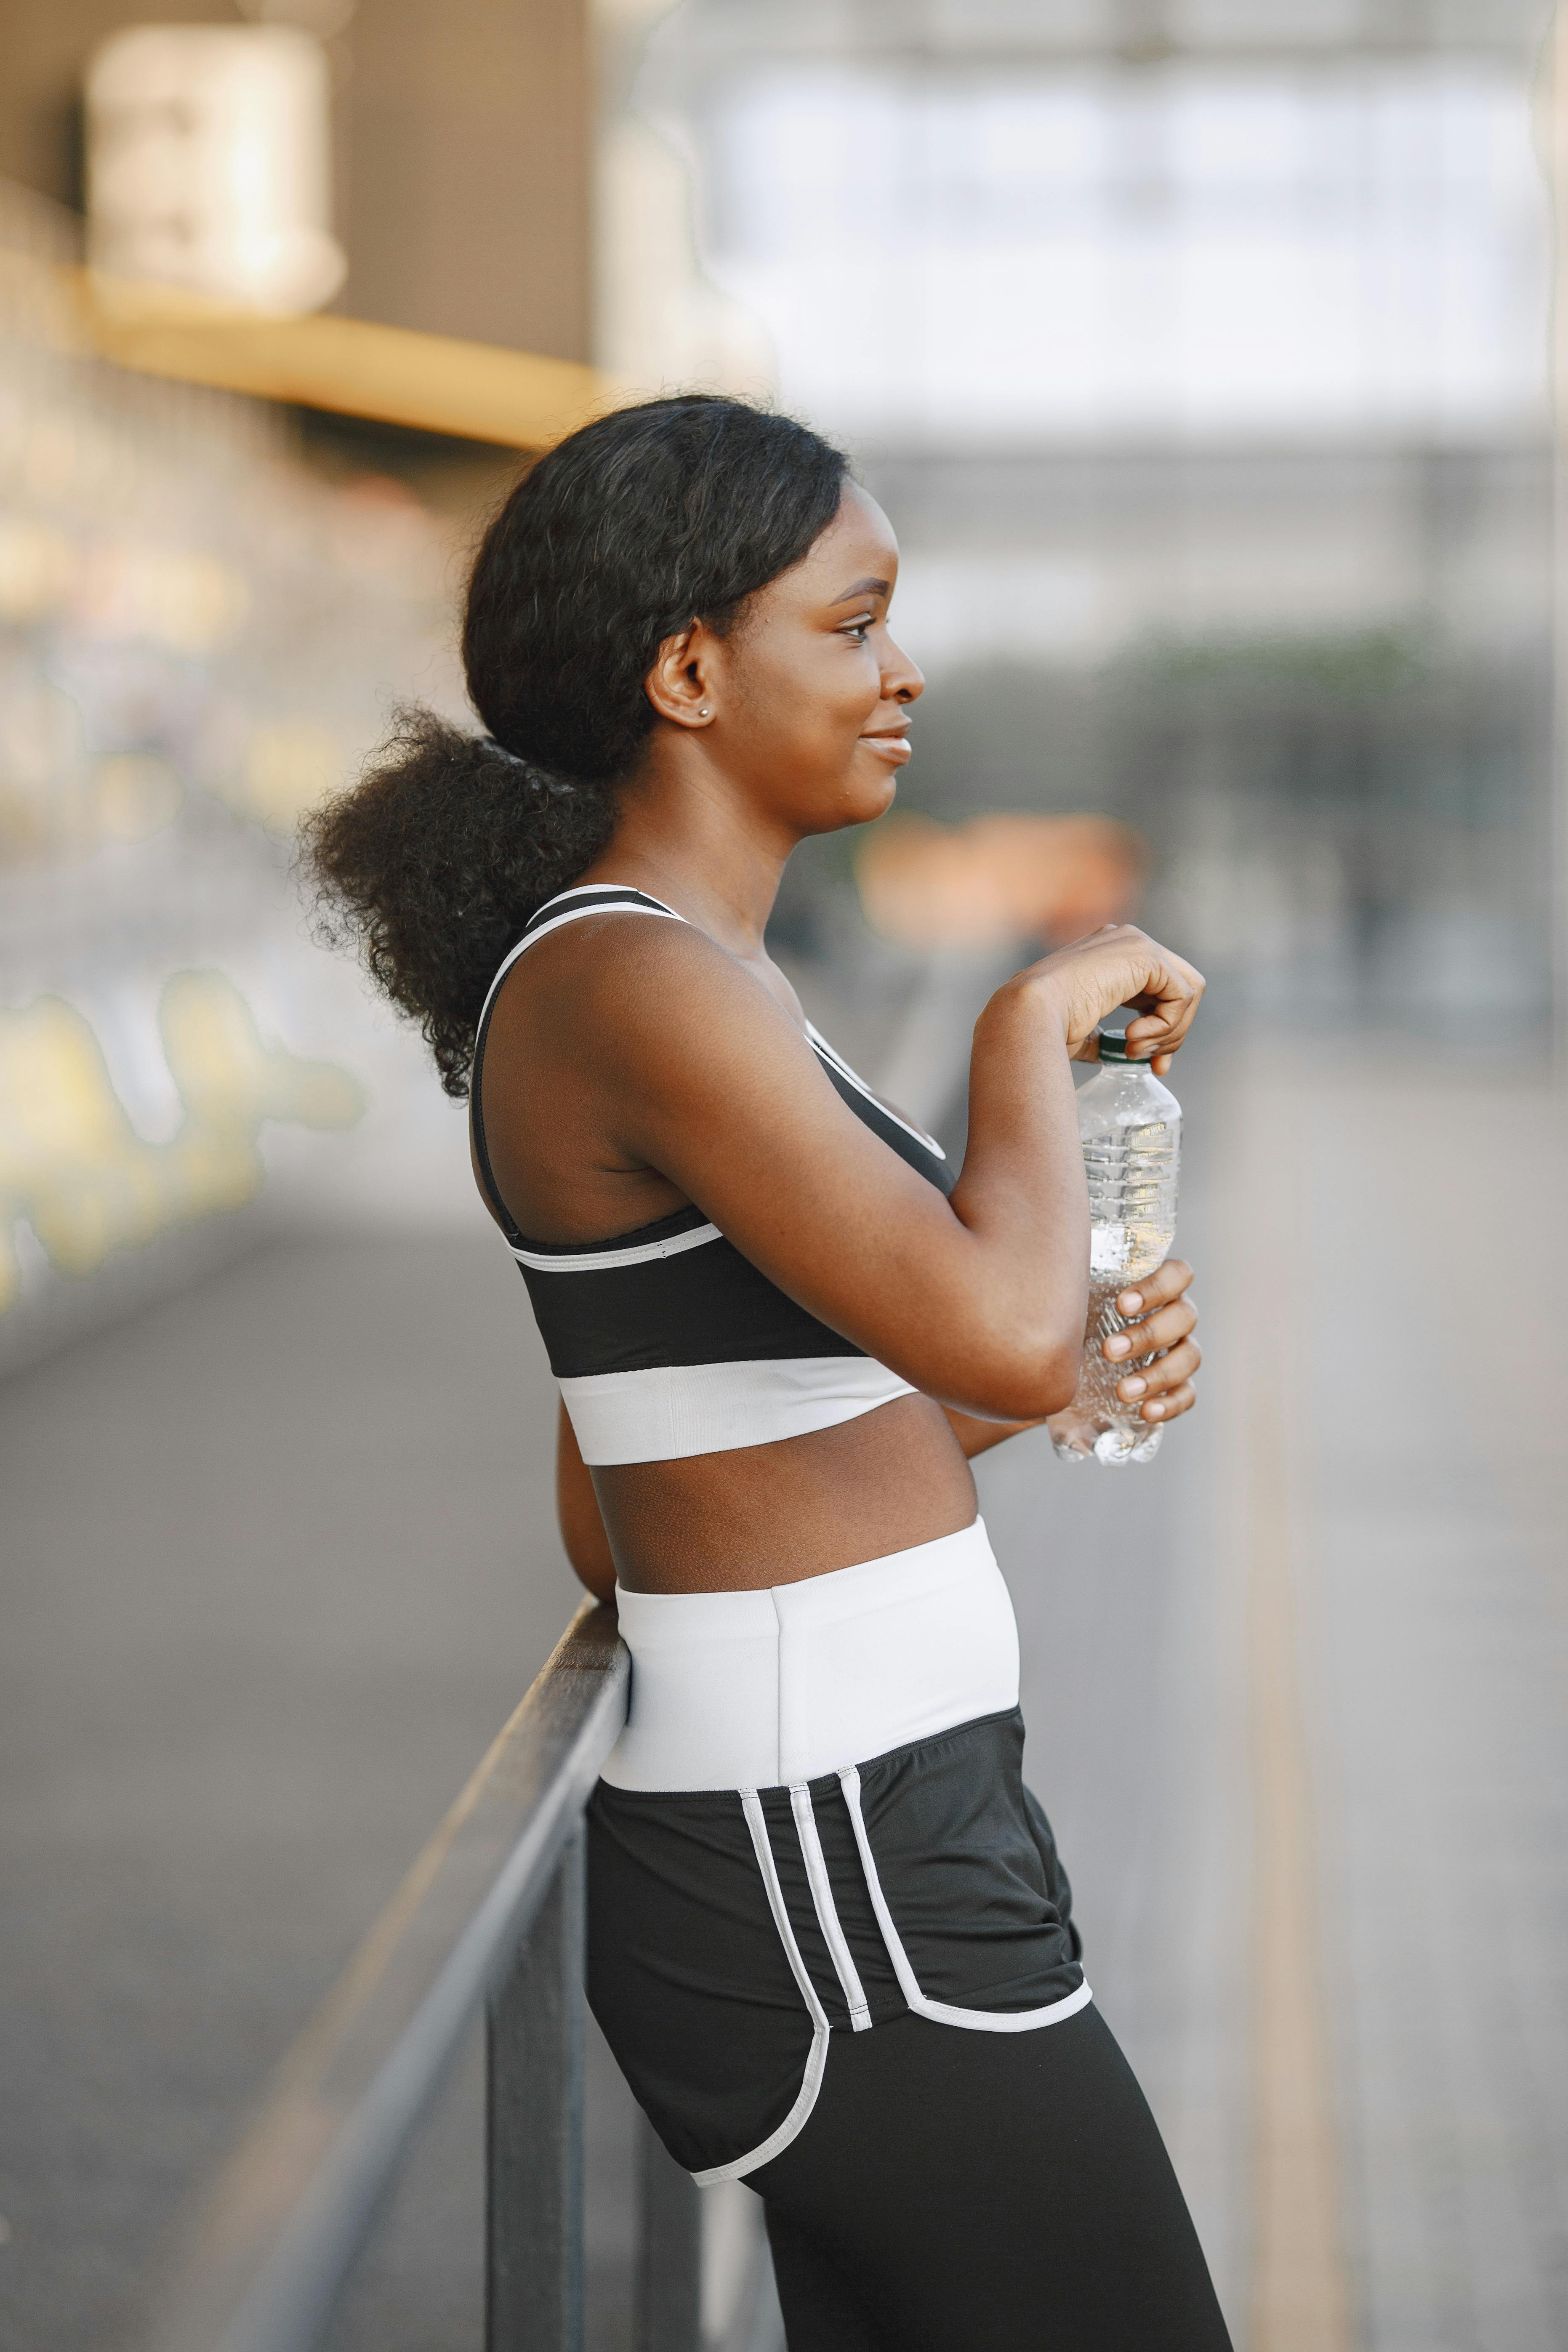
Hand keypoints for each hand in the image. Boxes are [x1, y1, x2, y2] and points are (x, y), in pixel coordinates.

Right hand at [1018, 924, 1204, 1074]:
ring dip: (1169, 1032)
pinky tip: (1133, 1037)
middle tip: (1155, 1064)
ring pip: (1187, 993)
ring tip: (1135, 1050)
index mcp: (1108, 954)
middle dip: (1175, 1032)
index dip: (1163, 1028)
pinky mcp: (1146, 954)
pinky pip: (1182, 996)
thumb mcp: (1082, 1030)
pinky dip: (1166, 1025)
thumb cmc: (1044, 1025)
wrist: (1030, 1012)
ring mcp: (1137, 943)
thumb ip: (1105, 1035)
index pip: (1157, 989)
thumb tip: (1120, 1051)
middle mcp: (1125, 941)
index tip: (1152, 1064)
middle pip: (1180, 988)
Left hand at [1043, 1258, 1200, 1459]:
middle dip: (1147, 1335)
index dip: (1158, 1287)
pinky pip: (1188, 1394)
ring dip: (1158, 1374)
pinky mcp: (1176, 1386)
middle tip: (1108, 1351)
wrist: (1064, 1367)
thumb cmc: (1071, 1322)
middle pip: (1185, 1317)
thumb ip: (1062, 1285)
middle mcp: (1173, 1316)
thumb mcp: (1066, 1304)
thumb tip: (1030, 1270)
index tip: (1121, 1305)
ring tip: (1122, 1391)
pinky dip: (1171, 1403)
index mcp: (1154, 1288)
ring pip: (1189, 1357)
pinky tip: (1146, 1411)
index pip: (1178, 1274)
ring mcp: (1178, 1351)